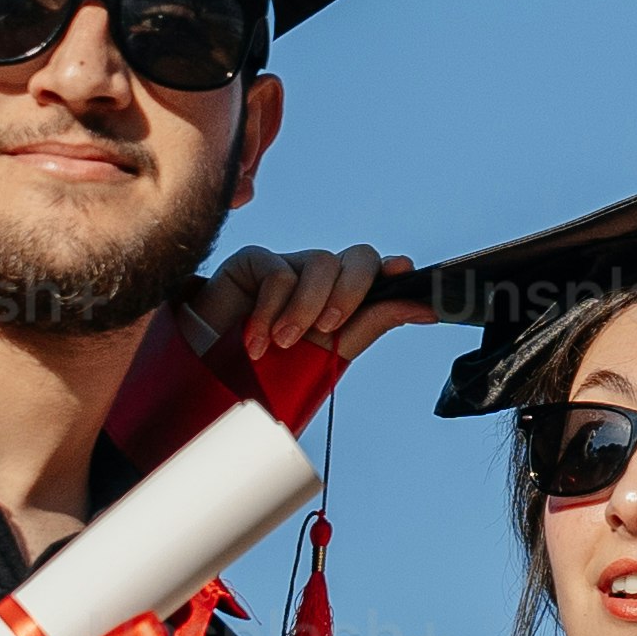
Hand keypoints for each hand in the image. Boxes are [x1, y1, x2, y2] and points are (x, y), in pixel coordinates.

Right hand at [198, 242, 423, 374]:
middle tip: (329, 328)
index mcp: (345, 299)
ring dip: (305, 309)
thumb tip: (426, 307)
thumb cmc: (270, 369)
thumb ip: (373, 323)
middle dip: (352, 291)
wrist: (210, 378)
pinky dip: (269, 310)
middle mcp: (322, 279)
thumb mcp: (328, 351)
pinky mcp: (255, 261)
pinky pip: (278, 271)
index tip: (404, 271)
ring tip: (282, 344)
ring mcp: (290, 267)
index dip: (393, 271)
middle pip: (359, 258)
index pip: (377, 273)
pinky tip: (256, 340)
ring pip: (323, 263)